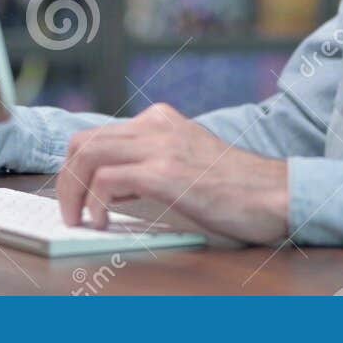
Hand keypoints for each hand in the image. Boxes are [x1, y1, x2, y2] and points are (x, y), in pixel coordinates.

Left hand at [56, 103, 288, 244]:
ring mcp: (160, 146)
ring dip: (71, 191)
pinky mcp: (165, 172)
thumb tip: (109, 188)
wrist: (276, 194)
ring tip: (78, 219)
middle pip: (83, 141)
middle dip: (66, 178)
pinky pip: (105, 180)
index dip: (76, 166)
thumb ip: (152, 164)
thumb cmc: (236, 189)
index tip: (75, 195)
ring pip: (86, 154)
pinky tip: (102, 222)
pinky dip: (94, 204)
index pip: (97, 133)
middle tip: (70, 210)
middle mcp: (156, 125)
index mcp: (160, 120)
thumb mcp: (186, 163)